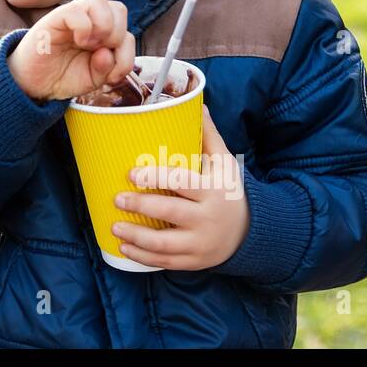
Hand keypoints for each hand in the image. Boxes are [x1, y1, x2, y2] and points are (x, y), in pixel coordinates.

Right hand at [8, 0, 135, 100]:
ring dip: (103, 27)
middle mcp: (90, 20)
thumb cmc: (63, 76)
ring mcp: (72, 17)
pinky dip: (83, 28)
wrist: (34, 84)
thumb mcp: (93, 79)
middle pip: (118, 8)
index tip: (112, 75)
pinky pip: (74, 11)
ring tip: (89, 45)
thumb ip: (108, 68)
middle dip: (118, 35)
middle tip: (100, 53)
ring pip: (98, 1)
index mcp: (102, 33)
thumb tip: (107, 54)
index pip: (127, 29)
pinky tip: (78, 42)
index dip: (126, 53)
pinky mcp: (54, 19)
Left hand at [111, 106, 249, 269]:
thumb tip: (198, 104)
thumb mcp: (225, 163)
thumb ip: (209, 136)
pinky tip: (124, 248)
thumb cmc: (230, 192)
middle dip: (140, 206)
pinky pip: (166, 262)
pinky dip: (143, 257)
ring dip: (136, 237)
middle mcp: (207, 219)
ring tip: (114, 227)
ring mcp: (201, 244)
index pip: (182, 182)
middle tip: (117, 198)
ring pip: (165, 244)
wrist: (252, 233)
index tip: (131, 173)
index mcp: (212, 191)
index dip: (155, 178)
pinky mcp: (195, 261)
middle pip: (170, 213)